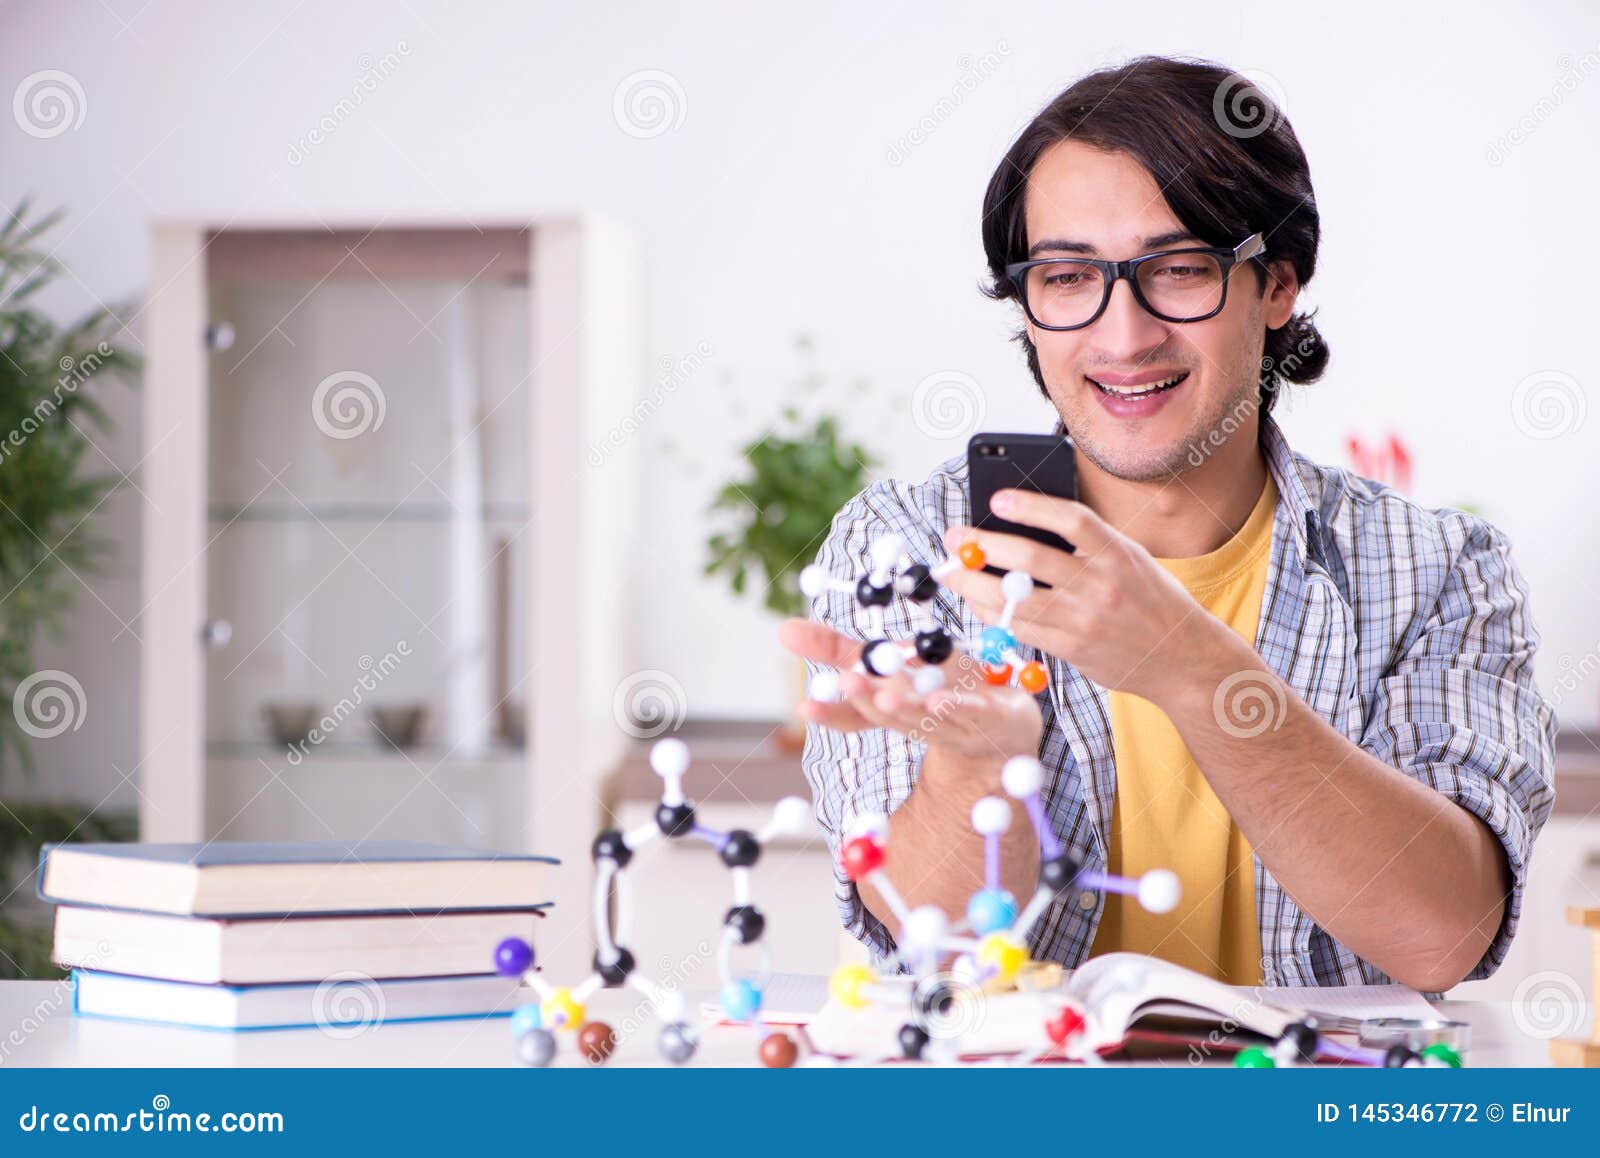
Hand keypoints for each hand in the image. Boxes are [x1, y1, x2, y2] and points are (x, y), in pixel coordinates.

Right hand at [778, 619, 1042, 760]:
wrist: (1004, 718)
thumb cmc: (938, 685)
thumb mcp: (885, 661)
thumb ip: (836, 649)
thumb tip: (782, 629)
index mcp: (890, 708)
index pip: (853, 716)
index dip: (830, 713)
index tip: (803, 708)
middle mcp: (917, 722)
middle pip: (887, 715)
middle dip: (866, 701)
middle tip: (846, 682)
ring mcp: (952, 724)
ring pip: (925, 720)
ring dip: (906, 710)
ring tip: (886, 697)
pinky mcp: (988, 717)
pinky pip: (971, 713)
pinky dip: (956, 707)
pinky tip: (941, 698)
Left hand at [940, 489, 1236, 704]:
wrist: (1181, 657)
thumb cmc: (1151, 601)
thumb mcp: (1130, 559)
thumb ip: (1087, 545)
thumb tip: (1025, 526)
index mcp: (1118, 553)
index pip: (1071, 519)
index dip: (1031, 506)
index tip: (997, 498)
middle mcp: (1102, 584)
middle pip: (1031, 558)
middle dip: (983, 545)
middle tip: (954, 536)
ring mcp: (1085, 619)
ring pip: (1016, 598)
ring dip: (973, 583)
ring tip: (951, 571)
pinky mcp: (1072, 648)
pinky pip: (1021, 628)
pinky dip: (992, 613)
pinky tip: (976, 600)